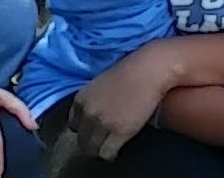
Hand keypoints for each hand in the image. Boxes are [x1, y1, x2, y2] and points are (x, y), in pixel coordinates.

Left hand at [65, 45, 180, 160]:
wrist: (149, 71)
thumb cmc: (128, 72)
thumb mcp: (100, 84)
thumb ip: (92, 100)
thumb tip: (92, 117)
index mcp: (80, 100)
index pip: (74, 125)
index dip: (85, 129)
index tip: (93, 130)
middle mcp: (88, 113)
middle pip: (81, 139)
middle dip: (91, 141)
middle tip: (103, 141)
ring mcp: (102, 123)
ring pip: (93, 149)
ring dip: (101, 149)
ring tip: (110, 146)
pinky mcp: (119, 132)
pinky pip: (107, 153)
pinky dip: (112, 153)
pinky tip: (117, 149)